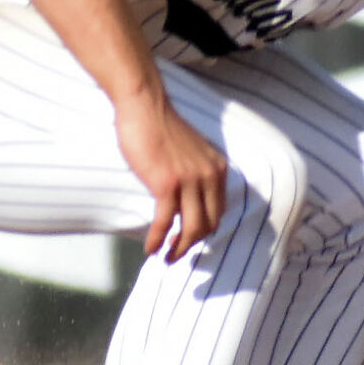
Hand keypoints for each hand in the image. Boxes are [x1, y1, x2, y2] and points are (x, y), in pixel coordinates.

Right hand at [114, 84, 229, 260]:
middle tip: (177, 254)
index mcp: (217, 169)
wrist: (144, 106)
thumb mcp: (190, 151)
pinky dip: (158, 240)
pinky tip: (151, 250)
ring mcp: (190, 181)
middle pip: (208, 224)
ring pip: (191, 229)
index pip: (219, 211)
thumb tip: (189, 196)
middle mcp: (209, 176)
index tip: (189, 239)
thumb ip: (195, 172)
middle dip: (193, 244)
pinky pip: (165, 222)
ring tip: (167, 259)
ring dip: (179, 249)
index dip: (206, 230)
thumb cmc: (160, 127)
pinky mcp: (167, 184)